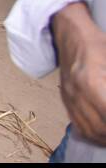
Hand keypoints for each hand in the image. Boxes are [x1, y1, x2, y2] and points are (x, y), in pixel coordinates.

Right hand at [53, 2, 105, 146]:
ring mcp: (69, 97)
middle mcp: (77, 93)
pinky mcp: (65, 98)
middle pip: (101, 127)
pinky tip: (102, 134)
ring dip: (104, 136)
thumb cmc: (96, 42)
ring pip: (90, 130)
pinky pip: (79, 125)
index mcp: (91, 82)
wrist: (68, 31)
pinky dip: (93, 134)